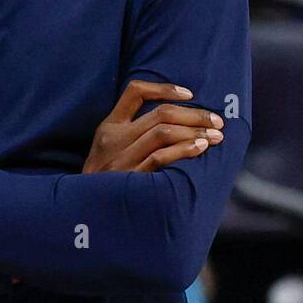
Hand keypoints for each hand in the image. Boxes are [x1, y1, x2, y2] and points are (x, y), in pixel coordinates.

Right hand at [83, 80, 223, 173]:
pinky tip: (200, 149)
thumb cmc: (104, 183)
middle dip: (194, 115)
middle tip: (217, 121)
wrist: (85, 213)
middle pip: (160, 114)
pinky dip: (183, 150)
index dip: (164, 88)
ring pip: (162, 132)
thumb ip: (131, 136)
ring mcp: (120, 159)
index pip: (135, 92)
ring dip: (194, 132)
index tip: (190, 94)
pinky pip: (159, 158)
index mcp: (109, 128)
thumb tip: (176, 123)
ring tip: (215, 136)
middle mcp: (114, 139)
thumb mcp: (108, 153)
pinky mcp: (129, 178)